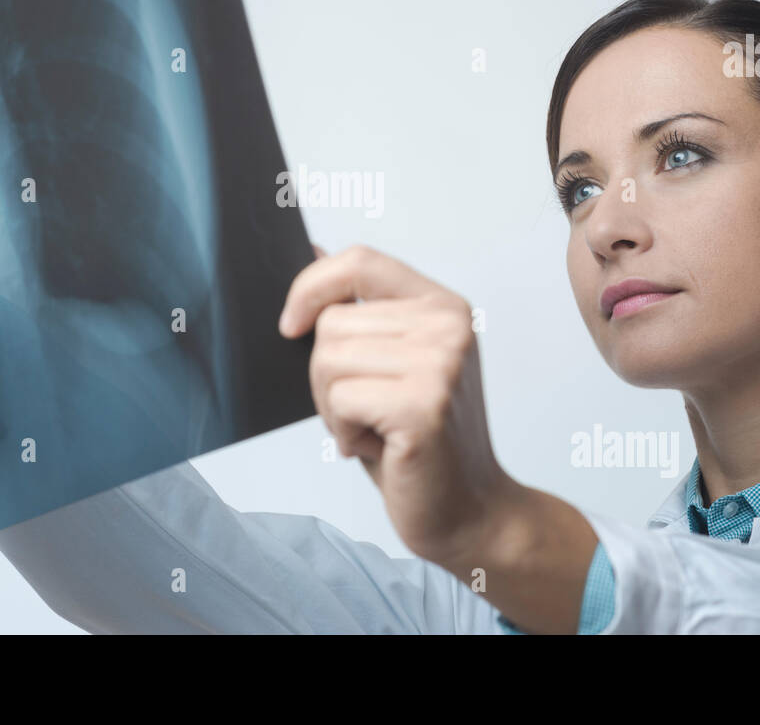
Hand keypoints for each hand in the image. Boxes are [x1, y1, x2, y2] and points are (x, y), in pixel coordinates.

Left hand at [278, 243, 516, 571]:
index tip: (290, 325)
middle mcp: (448, 327)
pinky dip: (343, 432)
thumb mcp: (391, 364)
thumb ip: (361, 310)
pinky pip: (340, 399)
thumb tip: (309, 249)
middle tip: (363, 411)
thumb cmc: (419, 441)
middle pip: (331, 322)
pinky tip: (377, 447)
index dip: (311, 286)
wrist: (469, 510)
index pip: (359, 260)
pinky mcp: (423, 405)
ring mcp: (440, 364)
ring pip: (328, 359)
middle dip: (325, 376)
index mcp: (443, 306)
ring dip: (333, 406)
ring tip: (372, 428)